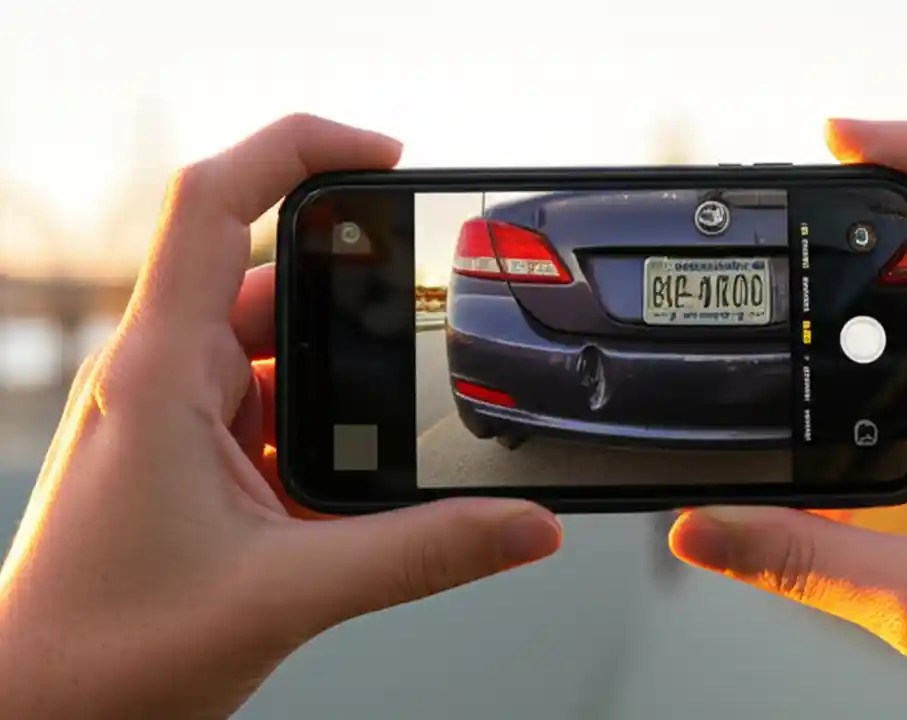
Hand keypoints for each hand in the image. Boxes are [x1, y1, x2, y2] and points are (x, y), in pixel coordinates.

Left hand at [0, 114, 561, 717]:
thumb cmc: (100, 656)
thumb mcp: (286, 595)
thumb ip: (420, 555)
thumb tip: (524, 525)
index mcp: (158, 372)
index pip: (215, 204)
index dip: (300, 150)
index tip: (386, 157)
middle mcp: (162, 378)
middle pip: (270, 280)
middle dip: (354, 299)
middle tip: (425, 326)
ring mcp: (174, 420)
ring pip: (276, 357)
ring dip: (339, 386)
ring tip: (392, 433)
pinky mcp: (190, 463)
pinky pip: (271, 415)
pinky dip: (323, 435)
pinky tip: (353, 486)